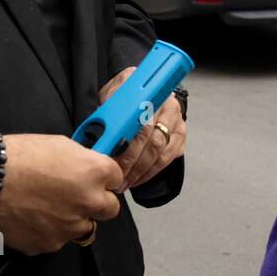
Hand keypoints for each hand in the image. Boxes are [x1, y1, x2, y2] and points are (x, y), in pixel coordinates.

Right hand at [0, 134, 122, 254]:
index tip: (96, 178)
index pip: (116, 178)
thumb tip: (88, 166)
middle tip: (79, 195)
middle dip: (98, 202)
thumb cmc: (19, 157)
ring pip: (83, 226)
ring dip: (72, 218)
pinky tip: (33, 216)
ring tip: (48, 205)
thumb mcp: (61, 144)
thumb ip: (83, 160)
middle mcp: (88, 201)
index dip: (104, 177)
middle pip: (109, 209)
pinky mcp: (49, 243)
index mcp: (95, 173)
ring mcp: (70, 226)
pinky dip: (48, 230)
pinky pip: (56, 238)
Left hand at [98, 65, 186, 192]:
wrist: (147, 93)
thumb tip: (96, 129)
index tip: (112, 158)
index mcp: (151, 93)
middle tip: (116, 177)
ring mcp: (177, 122)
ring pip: (160, 152)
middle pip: (151, 140)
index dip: (127, 143)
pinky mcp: (180, 135)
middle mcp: (168, 106)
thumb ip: (106, 106)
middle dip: (132, 163)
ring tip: (124, 182)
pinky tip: (137, 179)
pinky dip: (151, 172)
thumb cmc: (126, 95)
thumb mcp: (112, 93)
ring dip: (141, 171)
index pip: (142, 121)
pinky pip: (168, 159)